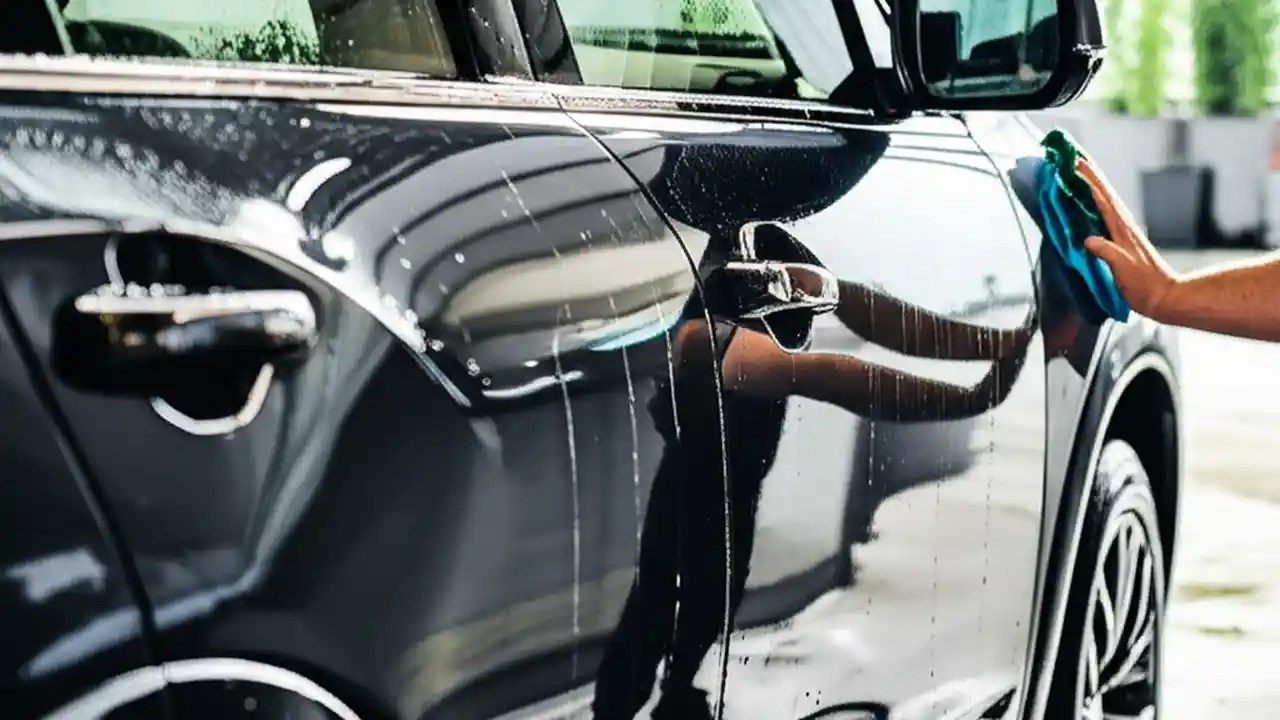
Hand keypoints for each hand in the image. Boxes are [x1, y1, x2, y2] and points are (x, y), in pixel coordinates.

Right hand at [1077, 159, 1181, 319]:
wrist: (1163, 297)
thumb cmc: (1143, 285)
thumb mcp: (1123, 268)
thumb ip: (1106, 252)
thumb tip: (1087, 239)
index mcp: (1122, 229)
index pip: (1103, 199)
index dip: (1091, 180)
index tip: (1078, 163)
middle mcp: (1123, 226)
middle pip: (1105, 194)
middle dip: (1091, 176)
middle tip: (1076, 159)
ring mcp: (1124, 233)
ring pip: (1105, 202)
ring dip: (1093, 187)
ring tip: (1080, 175)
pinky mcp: (1122, 241)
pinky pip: (1105, 215)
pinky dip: (1096, 204)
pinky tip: (1090, 205)